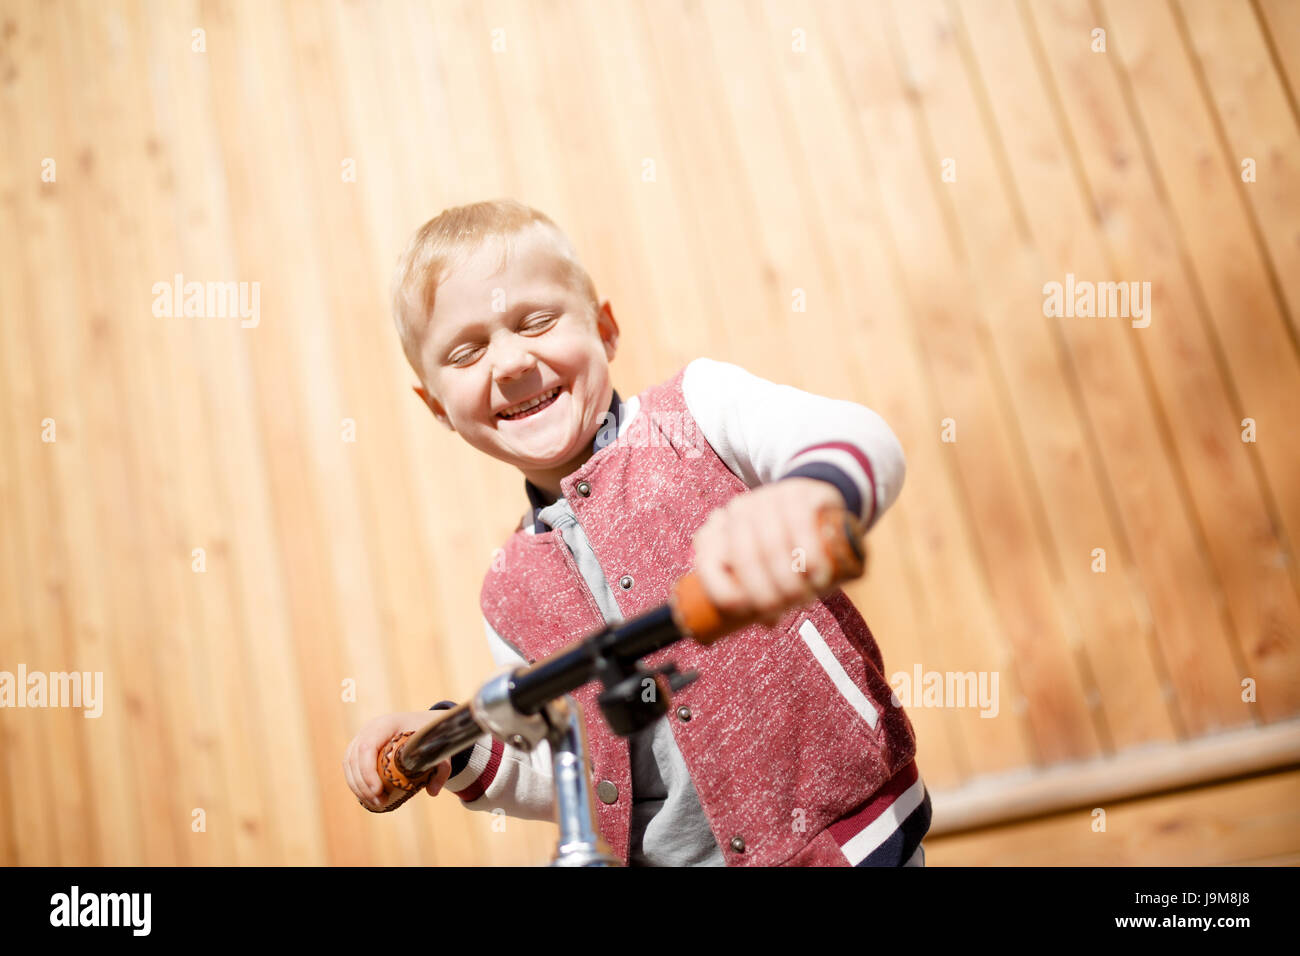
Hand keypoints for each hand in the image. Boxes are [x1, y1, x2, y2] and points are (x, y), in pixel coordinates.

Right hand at [343, 711, 453, 810]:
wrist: (422, 722)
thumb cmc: (428, 735)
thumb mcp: (439, 748)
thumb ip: (441, 768)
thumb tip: (432, 792)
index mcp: (386, 724)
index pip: (367, 746)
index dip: (368, 770)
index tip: (378, 791)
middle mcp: (370, 729)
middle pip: (355, 758)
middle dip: (363, 784)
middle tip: (379, 802)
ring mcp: (362, 737)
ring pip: (349, 764)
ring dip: (358, 787)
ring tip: (375, 803)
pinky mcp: (359, 747)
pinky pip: (350, 766)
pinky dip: (356, 783)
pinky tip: (367, 797)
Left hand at [690, 478, 860, 626]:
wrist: (812, 503)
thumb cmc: (783, 543)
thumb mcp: (764, 567)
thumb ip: (760, 593)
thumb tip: (767, 623)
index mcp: (717, 532)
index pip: (708, 565)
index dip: (726, 594)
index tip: (749, 612)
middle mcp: (736, 512)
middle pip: (743, 559)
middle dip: (766, 592)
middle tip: (787, 606)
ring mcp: (765, 499)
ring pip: (771, 544)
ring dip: (790, 577)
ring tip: (805, 595)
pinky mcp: (797, 493)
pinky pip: (798, 524)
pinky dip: (809, 554)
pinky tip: (817, 572)